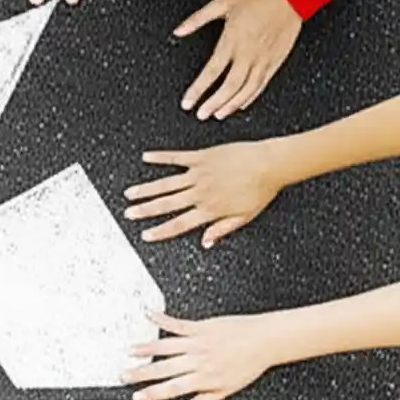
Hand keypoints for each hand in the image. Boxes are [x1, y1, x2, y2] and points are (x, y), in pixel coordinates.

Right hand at [123, 311, 281, 399]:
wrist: (265, 341)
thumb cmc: (251, 363)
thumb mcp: (232, 388)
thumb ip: (209, 398)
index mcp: (204, 379)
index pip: (172, 389)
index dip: (152, 393)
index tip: (137, 396)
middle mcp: (197, 361)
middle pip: (163, 369)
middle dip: (140, 373)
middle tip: (124, 375)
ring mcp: (197, 343)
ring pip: (166, 347)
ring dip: (145, 349)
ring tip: (130, 352)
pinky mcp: (201, 327)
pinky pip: (177, 323)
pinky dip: (161, 319)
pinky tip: (149, 314)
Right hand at [124, 143, 283, 245]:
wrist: (271, 164)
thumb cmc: (262, 189)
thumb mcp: (245, 217)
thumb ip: (222, 230)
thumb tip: (205, 242)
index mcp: (210, 210)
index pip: (180, 224)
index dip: (161, 231)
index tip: (145, 234)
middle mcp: (200, 193)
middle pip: (167, 204)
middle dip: (145, 210)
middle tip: (128, 214)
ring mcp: (199, 174)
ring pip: (166, 183)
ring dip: (146, 189)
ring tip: (129, 193)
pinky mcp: (202, 157)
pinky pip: (177, 157)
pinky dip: (160, 157)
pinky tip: (146, 157)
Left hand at [177, 0, 301, 120]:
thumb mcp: (222, 2)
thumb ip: (197, 19)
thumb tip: (178, 31)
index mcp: (232, 40)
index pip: (211, 73)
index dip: (197, 90)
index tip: (187, 103)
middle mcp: (248, 53)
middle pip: (228, 87)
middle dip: (213, 103)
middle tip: (201, 114)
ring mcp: (264, 59)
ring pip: (246, 90)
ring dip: (231, 105)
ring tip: (218, 114)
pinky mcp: (277, 60)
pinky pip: (262, 84)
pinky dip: (250, 97)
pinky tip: (241, 104)